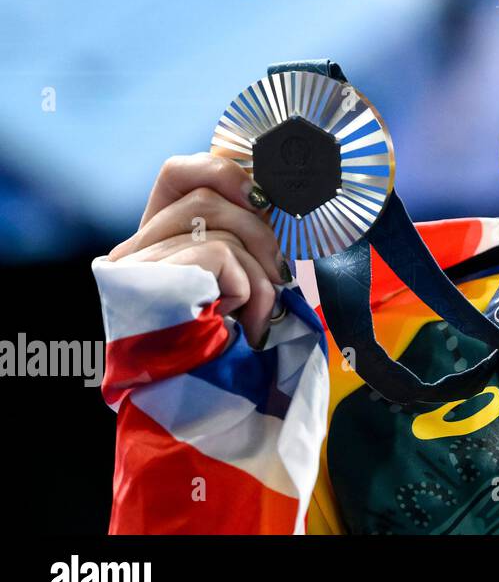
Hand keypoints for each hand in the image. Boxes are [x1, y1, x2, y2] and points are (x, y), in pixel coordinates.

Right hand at [106, 152, 289, 348]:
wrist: (215, 412)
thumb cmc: (238, 354)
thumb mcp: (247, 283)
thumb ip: (246, 238)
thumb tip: (271, 192)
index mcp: (159, 247)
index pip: (178, 173)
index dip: (220, 169)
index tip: (261, 197)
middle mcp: (137, 253)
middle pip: (207, 193)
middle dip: (260, 231)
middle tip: (278, 275)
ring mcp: (138, 267)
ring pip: (217, 220)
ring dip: (258, 267)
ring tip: (257, 313)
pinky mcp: (152, 281)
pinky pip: (221, 251)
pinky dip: (248, 286)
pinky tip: (240, 322)